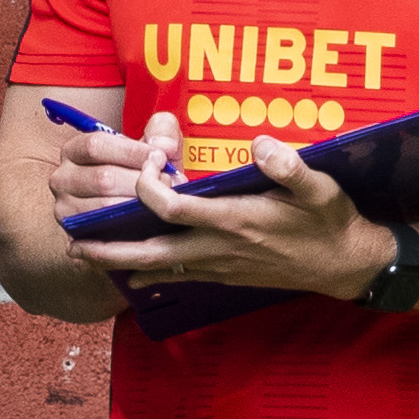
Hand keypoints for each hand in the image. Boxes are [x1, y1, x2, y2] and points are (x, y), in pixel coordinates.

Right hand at [49, 111, 178, 233]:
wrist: (134, 207)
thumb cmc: (140, 173)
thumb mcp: (151, 145)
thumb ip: (162, 131)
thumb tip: (164, 145)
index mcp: (74, 150)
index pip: (96, 146)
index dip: (132, 151)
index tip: (161, 157)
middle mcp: (61, 178)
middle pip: (103, 178)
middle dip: (142, 181)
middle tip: (169, 184)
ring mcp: (65, 208)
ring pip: (105, 207)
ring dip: (140, 205)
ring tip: (164, 202)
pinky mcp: (75, 235)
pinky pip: (105, 233)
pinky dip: (131, 227)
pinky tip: (151, 221)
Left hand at [87, 136, 395, 299]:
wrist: (346, 265)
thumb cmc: (331, 221)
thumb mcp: (320, 187)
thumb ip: (289, 167)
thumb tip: (261, 144)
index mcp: (236, 220)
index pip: (174, 208)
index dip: (150, 186)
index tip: (149, 161)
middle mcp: (221, 247)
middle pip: (152, 249)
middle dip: (109, 246)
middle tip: (71, 241)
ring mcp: (221, 265)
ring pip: (159, 268)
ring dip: (118, 263)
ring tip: (81, 257)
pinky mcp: (225, 274)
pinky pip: (178, 275)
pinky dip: (148, 273)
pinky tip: (128, 271)